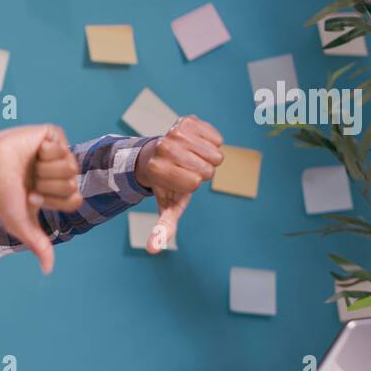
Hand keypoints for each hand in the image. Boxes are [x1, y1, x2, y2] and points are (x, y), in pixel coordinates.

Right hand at [0, 124, 75, 274]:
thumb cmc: (0, 195)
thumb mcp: (20, 223)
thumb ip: (37, 244)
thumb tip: (48, 270)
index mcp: (53, 191)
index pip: (75, 200)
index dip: (54, 201)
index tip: (32, 197)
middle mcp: (57, 172)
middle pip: (74, 184)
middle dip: (49, 186)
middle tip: (29, 181)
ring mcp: (55, 152)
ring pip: (71, 166)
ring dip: (47, 170)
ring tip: (30, 166)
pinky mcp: (51, 134)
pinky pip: (64, 146)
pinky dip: (47, 152)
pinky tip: (33, 151)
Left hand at [133, 115, 223, 254]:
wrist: (156, 156)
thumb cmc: (166, 184)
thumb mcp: (167, 206)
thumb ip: (163, 228)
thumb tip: (153, 250)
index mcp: (157, 170)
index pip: (195, 182)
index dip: (193, 184)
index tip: (179, 180)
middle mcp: (162, 147)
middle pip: (207, 168)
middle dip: (202, 172)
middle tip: (185, 169)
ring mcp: (174, 131)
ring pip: (215, 152)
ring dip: (207, 158)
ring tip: (190, 158)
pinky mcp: (187, 119)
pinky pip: (217, 136)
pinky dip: (211, 143)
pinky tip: (195, 145)